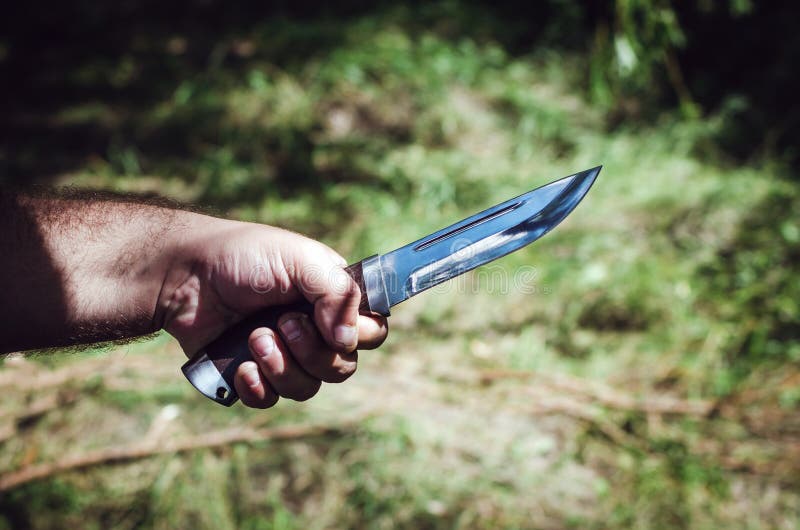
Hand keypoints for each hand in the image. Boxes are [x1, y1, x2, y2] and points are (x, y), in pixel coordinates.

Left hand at [159, 217, 387, 407]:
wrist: (183, 275)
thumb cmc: (244, 256)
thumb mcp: (299, 260)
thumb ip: (336, 294)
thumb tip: (348, 342)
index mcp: (333, 299)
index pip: (372, 332)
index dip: (359, 335)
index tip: (332, 323)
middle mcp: (315, 330)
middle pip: (342, 368)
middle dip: (313, 351)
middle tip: (282, 323)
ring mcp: (284, 355)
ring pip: (308, 388)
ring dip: (282, 367)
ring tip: (254, 338)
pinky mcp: (252, 374)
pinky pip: (271, 400)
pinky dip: (258, 387)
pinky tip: (241, 367)